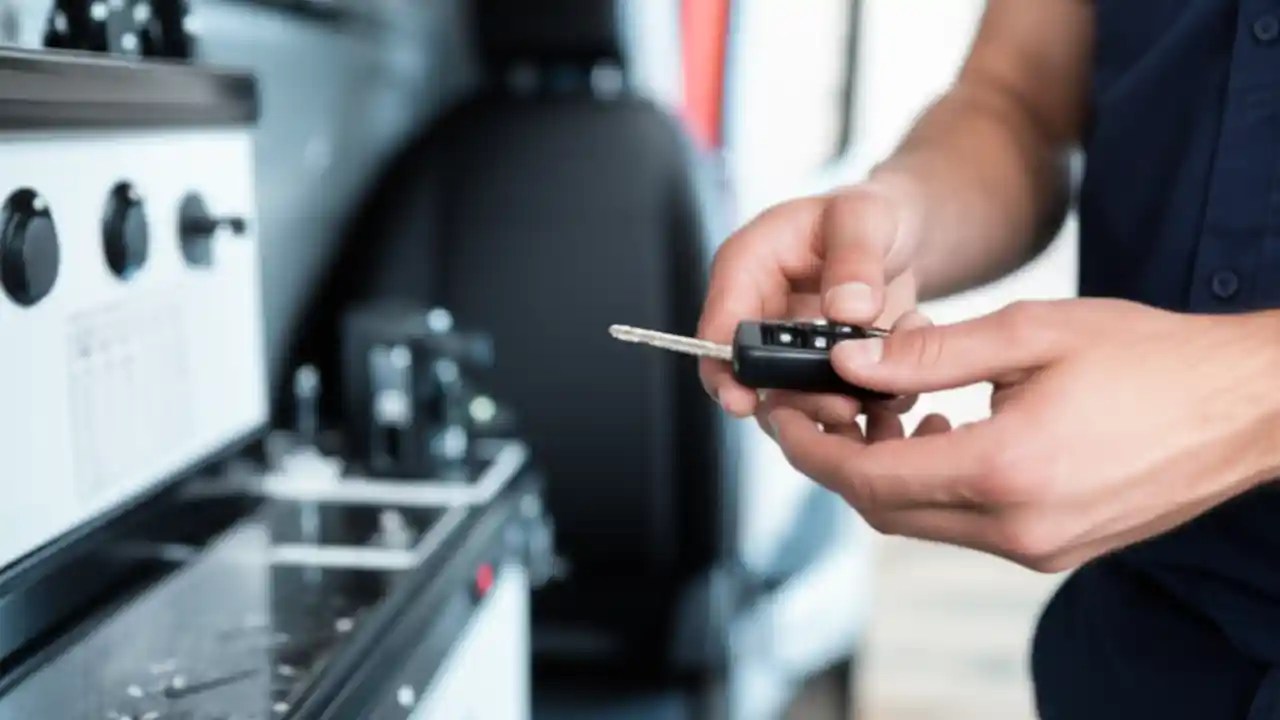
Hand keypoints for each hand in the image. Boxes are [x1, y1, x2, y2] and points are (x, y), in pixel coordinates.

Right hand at [696, 183, 924, 427]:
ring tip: (878, 400)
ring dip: (834, 409)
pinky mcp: (825, 373)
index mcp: (747, 268)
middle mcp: (760, 316)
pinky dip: (869, 407)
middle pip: (753, 378)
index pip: (719, 326)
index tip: (741, 401)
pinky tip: (900, 386)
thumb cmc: (868, 213)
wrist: (901, 234)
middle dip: (795, 400)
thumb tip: (847, 311)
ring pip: (794, 402)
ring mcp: (790, 351)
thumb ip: (855, 258)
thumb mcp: (864, 216)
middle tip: (841, 406)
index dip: (723, 368)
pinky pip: (836, 404)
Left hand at [765, 298, 1279, 571]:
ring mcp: (1038, 547)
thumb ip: (929, 352)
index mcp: (1005, 468)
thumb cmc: (1149, 359)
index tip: (781, 417)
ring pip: (921, 522)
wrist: (1244, 408)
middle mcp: (1016, 526)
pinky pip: (965, 527)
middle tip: (814, 412)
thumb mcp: (1030, 332)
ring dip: (884, 474)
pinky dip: (933, 486)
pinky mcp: (1055, 548)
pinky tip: (943, 431)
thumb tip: (848, 360)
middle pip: (883, 509)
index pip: (867, 476)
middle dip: (835, 462)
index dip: (810, 449)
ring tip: (884, 410)